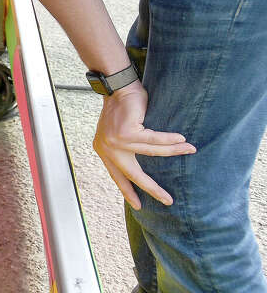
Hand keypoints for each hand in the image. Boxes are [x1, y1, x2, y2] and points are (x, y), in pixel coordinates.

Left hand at [92, 82, 195, 208]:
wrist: (118, 86)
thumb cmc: (124, 108)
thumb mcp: (122, 132)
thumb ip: (128, 148)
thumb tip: (145, 168)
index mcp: (103, 150)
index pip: (116, 176)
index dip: (128, 191)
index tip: (138, 206)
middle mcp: (107, 148)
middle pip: (132, 174)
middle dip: (151, 188)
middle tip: (168, 200)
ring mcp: (115, 141)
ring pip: (150, 152)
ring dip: (173, 151)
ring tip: (190, 150)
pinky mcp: (126, 132)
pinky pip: (154, 140)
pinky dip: (170, 140)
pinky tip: (182, 140)